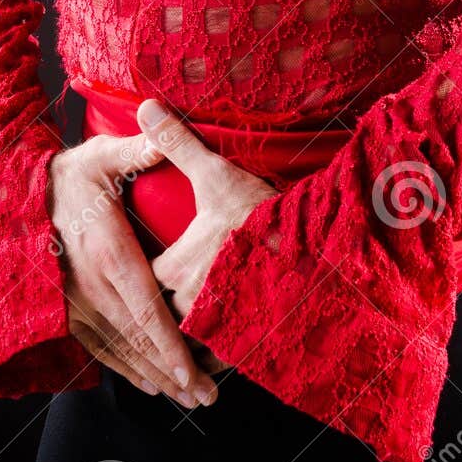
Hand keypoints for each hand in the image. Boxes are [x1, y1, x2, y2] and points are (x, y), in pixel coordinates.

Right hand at [46, 131, 217, 407]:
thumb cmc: (66, 176)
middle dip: (174, 372)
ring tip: (189, 398)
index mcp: (107, 253)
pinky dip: (126, 369)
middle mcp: (91, 287)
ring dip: (156, 377)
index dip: (168, 344)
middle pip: (139, 340)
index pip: (144, 308)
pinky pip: (99, 349)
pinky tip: (151, 385)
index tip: (193, 370)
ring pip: (121, 351)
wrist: (15, 200)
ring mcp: (76, 304)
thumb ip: (136, 151)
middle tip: (207, 397)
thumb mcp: (100, 156)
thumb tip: (164, 135)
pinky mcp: (68, 311)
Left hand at [136, 100, 277, 347]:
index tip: (171, 258)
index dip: (158, 268)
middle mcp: (188, 305)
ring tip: (216, 306)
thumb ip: (177, 143)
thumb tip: (145, 106)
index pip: (147, 277)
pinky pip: (221, 355)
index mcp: (172, 269)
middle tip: (194, 283)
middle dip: (177, 300)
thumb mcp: (215, 174)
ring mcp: (216, 329)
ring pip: (194, 334)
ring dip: (201, 324)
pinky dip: (224, 346)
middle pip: (168, 309)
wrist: (315, 251)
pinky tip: (236, 329)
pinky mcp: (243, 346)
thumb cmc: (259, 214)